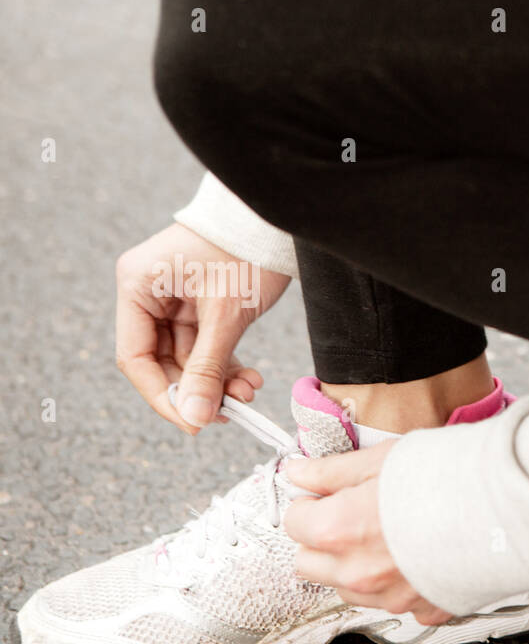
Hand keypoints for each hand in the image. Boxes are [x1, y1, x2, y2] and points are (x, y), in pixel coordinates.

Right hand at [115, 223, 290, 432]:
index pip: (136, 358)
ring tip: (249, 393)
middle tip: (232, 412)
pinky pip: (205, 347)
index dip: (163, 396)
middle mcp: (148, 293)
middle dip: (198, 390)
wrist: (276, 220)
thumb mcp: (226, 315)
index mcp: (137, 286)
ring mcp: (173, 299)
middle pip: (162, 362)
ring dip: (217, 381)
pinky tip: (249, 379)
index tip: (194, 423)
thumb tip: (195, 417)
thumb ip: (208, 368)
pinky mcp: (199, 305)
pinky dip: (225, 366)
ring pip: (188, 359)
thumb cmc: (245, 251)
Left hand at [282, 439, 456, 625]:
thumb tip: (297, 472)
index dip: (311, 503)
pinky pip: (394, 603)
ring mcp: (393, 598)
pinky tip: (420, 555)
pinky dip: (398, 584)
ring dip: (355, 566)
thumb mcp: (383, 458)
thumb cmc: (451, 475)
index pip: (294, 523)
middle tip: (353, 514)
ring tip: (391, 534)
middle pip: (308, 565)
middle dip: (322, 540)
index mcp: (340, 531)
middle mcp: (360, 573)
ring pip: (347, 589)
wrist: (512, 505)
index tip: (329, 493)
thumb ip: (332, 471)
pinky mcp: (426, 610)